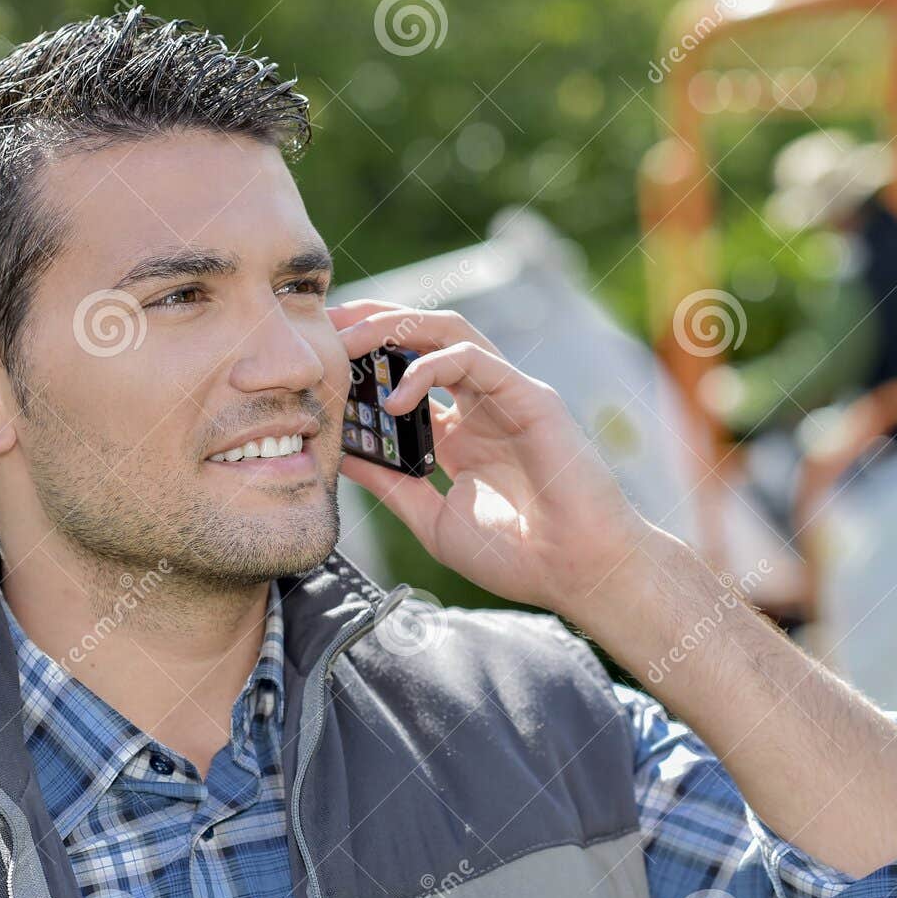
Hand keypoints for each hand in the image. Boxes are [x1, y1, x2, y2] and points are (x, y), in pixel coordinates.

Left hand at [327, 300, 654, 616]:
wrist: (578, 573)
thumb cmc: (519, 556)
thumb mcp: (433, 520)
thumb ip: (391, 486)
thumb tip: (338, 457)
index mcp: (461, 433)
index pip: (406, 375)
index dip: (363, 361)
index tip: (318, 360)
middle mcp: (482, 405)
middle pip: (422, 339)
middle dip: (369, 324)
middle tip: (323, 327)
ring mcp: (507, 396)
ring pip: (447, 330)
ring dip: (394, 326)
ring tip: (348, 340)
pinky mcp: (530, 396)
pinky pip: (473, 358)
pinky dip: (428, 368)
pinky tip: (395, 398)